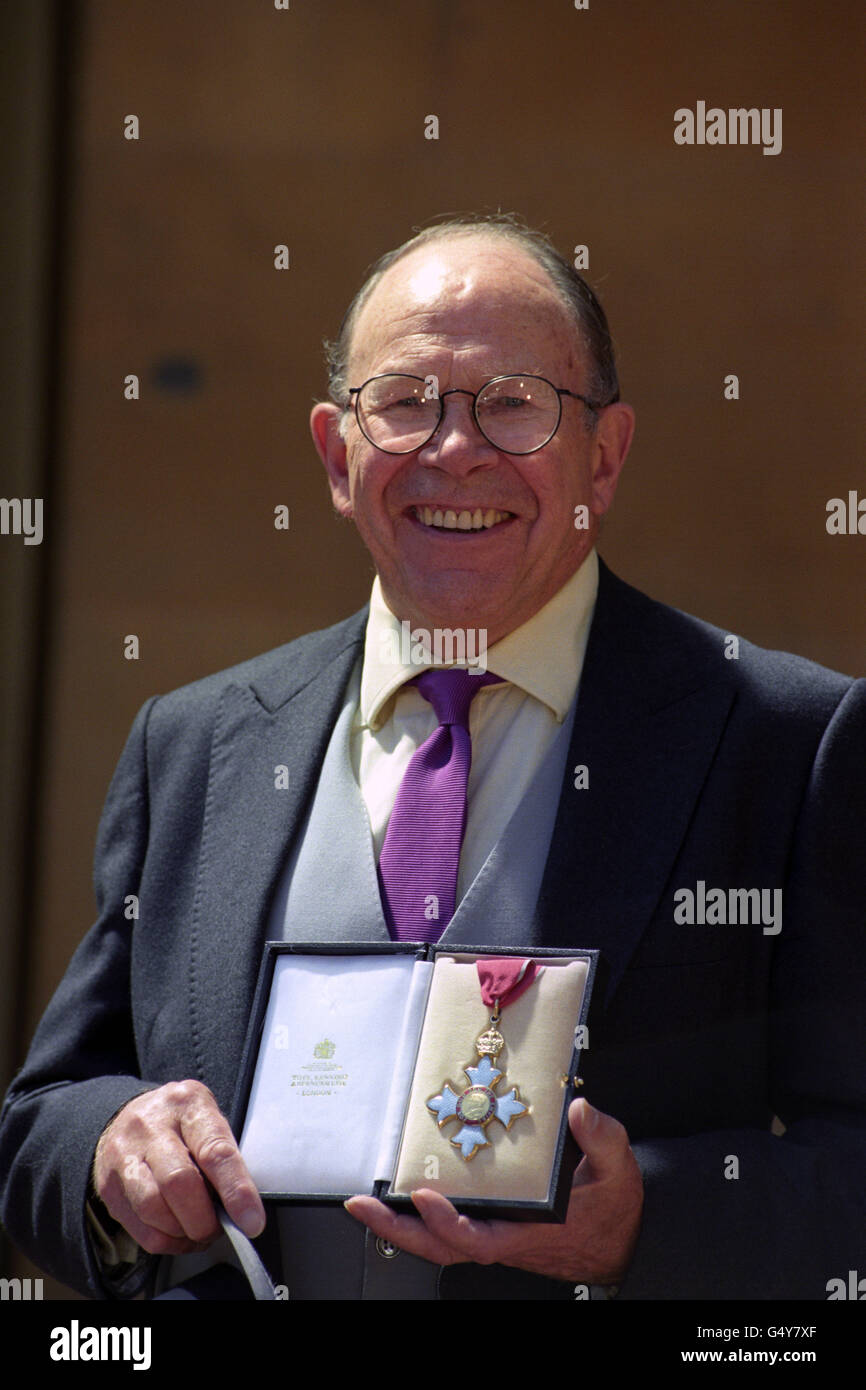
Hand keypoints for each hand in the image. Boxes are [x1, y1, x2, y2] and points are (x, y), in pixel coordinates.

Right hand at [92, 1080, 265, 1256]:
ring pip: (154, 1209)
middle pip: (179, 1182)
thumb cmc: (180, 1123)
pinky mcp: (109, 1187)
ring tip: (199, 1230)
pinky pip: (140, 1229)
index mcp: (188, 1104)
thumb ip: (223, 1157)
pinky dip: (167, 1242)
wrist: (125, 1116)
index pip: (214, 1151)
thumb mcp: (207, 1120)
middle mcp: (151, 1127)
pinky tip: (179, 1235)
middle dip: (205, 1218)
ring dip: (184, 1232)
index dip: (236, 1191)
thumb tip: (243, 1208)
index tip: (252, 1221)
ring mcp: (124, 1156)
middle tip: (220, 1228)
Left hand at [345, 1097, 642, 1284]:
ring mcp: (495, 1236)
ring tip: (367, 1203)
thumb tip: (578, 1110)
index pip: (479, 1238)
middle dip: (398, 1229)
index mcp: (531, 1230)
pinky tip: (400, 1202)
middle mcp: (505, 1238)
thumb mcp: (618, 1168)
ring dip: (400, 1226)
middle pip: (441, 1247)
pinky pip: (448, 1232)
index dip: (447, 1222)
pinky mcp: (493, 1229)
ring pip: (438, 1243)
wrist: (622, 1242)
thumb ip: (602, 1137)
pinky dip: (419, 1220)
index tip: (425, 1197)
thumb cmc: (614, 1209)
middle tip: (362, 1206)